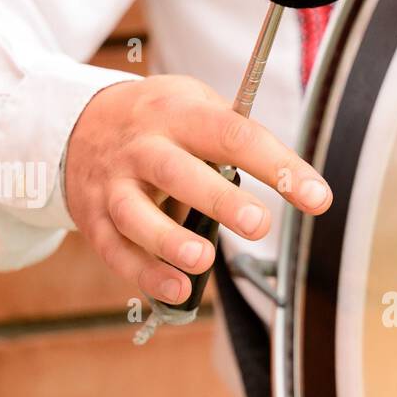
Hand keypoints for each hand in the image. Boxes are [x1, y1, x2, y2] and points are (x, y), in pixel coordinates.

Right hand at [64, 74, 331, 305]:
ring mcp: (114, 185)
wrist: (79, 124)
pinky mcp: (94, 220)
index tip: (317, 196)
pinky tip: (179, 290)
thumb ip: (241, 139)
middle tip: (259, 225)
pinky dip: (147, 274)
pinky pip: (117, 251)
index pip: (233, 135)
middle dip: (219, 201)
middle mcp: (142, 147)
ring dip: (170, 241)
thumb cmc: (160, 123)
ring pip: (136, 215)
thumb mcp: (195, 106)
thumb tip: (303, 184)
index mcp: (178, 114)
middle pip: (178, 173)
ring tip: (205, 260)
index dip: (276, 165)